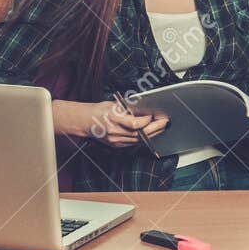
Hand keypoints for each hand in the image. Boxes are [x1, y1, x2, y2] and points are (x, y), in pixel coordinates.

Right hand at [53, 99, 167, 147]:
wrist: (84, 122)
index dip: (146, 121)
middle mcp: (114, 131)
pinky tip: (151, 132)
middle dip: (155, 128)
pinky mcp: (116, 145)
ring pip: (138, 140)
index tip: (153, 115)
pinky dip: (144, 138)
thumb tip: (144, 108)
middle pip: (139, 134)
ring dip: (152, 134)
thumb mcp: (113, 104)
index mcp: (113, 118)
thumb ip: (128, 107)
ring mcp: (115, 140)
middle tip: (164, 122)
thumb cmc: (98, 110)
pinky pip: (133, 143)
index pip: (135, 124)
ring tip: (161, 126)